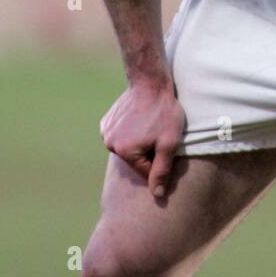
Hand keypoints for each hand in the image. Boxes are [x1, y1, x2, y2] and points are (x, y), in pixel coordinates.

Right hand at [99, 80, 186, 198]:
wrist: (150, 81)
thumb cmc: (164, 112)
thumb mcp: (169, 143)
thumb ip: (162, 171)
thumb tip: (157, 195)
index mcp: (124, 152)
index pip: (146, 171)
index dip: (160, 161)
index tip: (166, 144)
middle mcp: (110, 144)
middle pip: (135, 160)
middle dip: (149, 152)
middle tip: (159, 133)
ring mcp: (105, 132)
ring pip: (128, 149)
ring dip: (140, 142)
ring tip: (150, 126)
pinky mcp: (106, 122)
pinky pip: (121, 136)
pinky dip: (130, 132)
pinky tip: (140, 120)